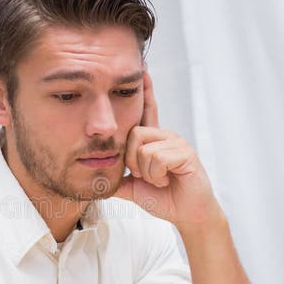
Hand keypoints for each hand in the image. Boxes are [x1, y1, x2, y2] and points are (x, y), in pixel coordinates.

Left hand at [116, 71, 222, 227]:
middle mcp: (166, 136)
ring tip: (159, 180)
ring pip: (143, 149)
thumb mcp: (133, 187)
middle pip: (133, 134)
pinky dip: (156, 176)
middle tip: (147, 177)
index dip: (145, 91)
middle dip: (132, 162)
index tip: (142, 69)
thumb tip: (96, 178)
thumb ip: (117, 178)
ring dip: (146, 172)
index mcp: (154, 140)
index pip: (147, 111)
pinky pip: (157, 158)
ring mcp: (177, 143)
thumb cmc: (165, 198)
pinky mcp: (185, 154)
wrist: (187, 214)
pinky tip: (166, 181)